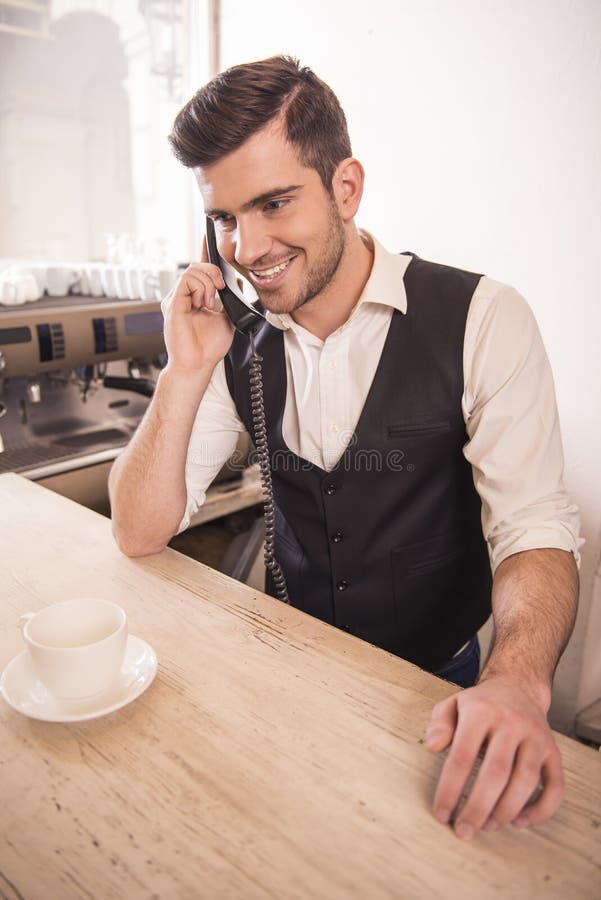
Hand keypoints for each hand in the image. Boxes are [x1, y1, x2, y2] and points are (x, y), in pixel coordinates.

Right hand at [160, 238, 234, 372]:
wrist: (198, 364)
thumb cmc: (208, 347)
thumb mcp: (227, 317)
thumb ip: (229, 299)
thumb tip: (236, 282)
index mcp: (193, 297)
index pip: (198, 269)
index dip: (204, 252)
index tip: (209, 236)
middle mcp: (182, 296)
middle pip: (196, 266)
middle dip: (213, 272)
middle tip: (221, 290)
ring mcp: (175, 299)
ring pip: (192, 270)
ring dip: (208, 283)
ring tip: (211, 303)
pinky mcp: (172, 304)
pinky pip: (187, 281)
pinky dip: (201, 288)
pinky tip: (204, 303)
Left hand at [425, 675, 563, 838]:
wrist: (518, 687)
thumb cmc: (480, 704)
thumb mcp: (452, 704)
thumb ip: (439, 724)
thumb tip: (433, 747)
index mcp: (482, 711)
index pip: (463, 756)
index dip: (450, 789)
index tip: (441, 814)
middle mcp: (512, 723)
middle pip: (496, 773)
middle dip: (478, 808)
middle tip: (464, 831)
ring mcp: (536, 738)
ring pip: (525, 781)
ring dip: (506, 810)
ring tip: (487, 826)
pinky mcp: (553, 752)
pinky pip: (555, 787)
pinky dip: (541, 810)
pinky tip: (520, 822)